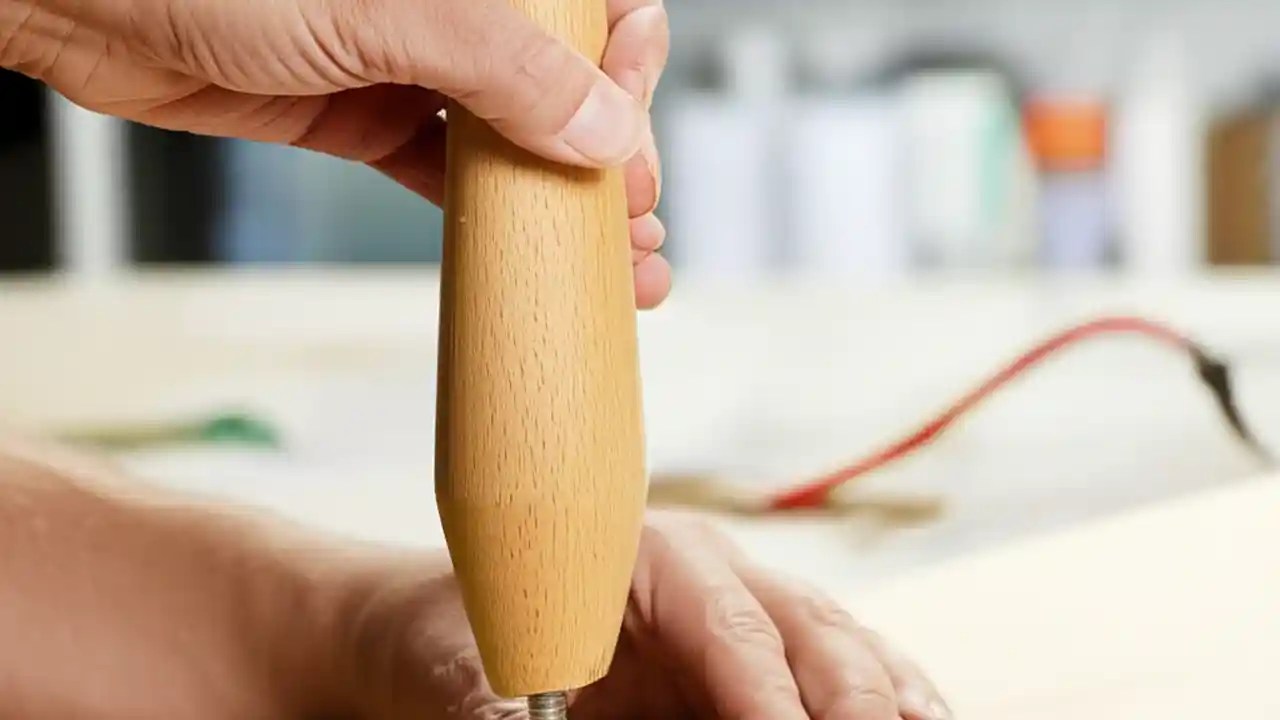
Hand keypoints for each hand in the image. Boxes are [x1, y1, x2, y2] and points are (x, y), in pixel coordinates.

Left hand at [0, 0, 670, 306]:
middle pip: (563, 82)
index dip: (631, 72)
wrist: (79, 1)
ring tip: (611, 265)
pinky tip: (524, 256)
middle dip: (610, 158)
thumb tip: (608, 131)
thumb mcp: (389, 10)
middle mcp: (454, 8)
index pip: (592, 9)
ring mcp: (408, 61)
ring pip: (511, 137)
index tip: (636, 138)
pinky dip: (489, 218)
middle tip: (633, 230)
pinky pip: (445, 169)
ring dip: (562, 202)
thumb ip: (509, 69)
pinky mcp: (364, 115)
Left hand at [0, 446, 947, 718]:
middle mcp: (704, 578)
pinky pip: (820, 678)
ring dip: (886, 698)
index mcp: (643, 553)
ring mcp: (727, 620)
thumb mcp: (465, 688)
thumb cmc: (432, 641)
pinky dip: (877, 701)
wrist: (402, 636)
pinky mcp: (731, 667)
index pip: (730, 616)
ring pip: (834, 650)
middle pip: (805, 630)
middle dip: (847, 700)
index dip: (771, 689)